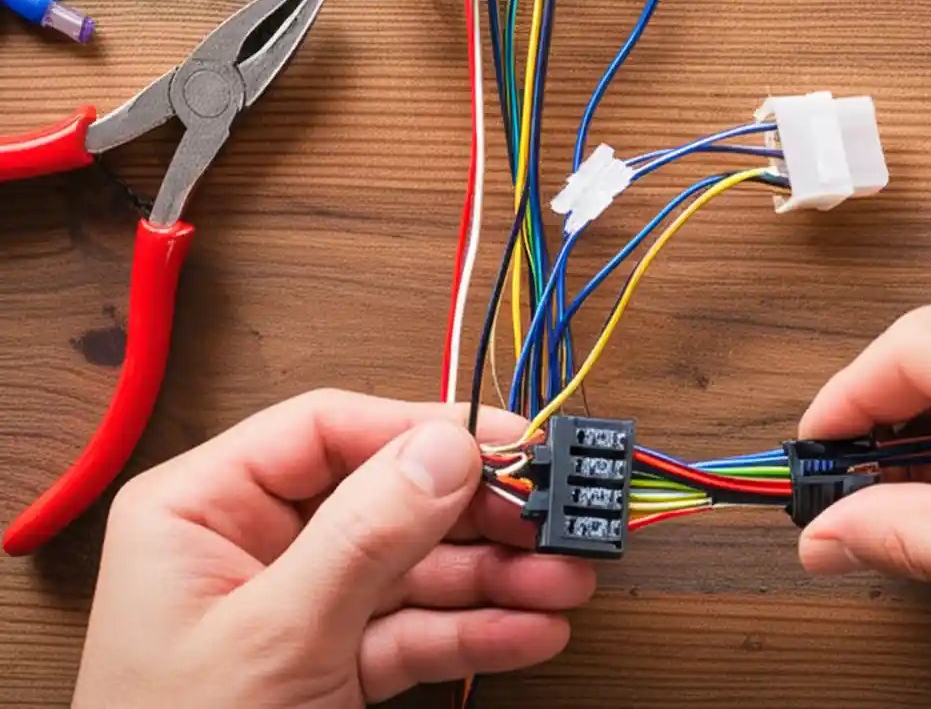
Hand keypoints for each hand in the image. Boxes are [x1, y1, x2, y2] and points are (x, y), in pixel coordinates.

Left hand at [73, 390, 595, 707]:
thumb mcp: (275, 634)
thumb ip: (363, 537)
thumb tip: (445, 450)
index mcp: (202, 509)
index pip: (327, 432)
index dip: (421, 430)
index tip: (505, 442)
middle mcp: (253, 546)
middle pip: (387, 499)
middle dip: (477, 517)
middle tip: (550, 517)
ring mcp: (300, 607)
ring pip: (415, 569)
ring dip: (496, 577)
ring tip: (564, 580)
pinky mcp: (334, 663)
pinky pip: (415, 631)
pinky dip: (476, 632)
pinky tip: (531, 629)